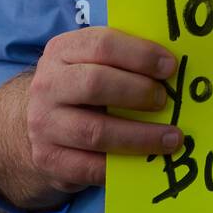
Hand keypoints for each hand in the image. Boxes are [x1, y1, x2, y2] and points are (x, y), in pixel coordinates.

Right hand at [26, 26, 179, 192]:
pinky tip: (144, 162)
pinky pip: (89, 167)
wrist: (39, 123)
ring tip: (171, 138)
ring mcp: (44, 124)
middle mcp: (48, 84)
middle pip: (96, 84)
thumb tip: (173, 66)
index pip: (102, 45)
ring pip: (96, 131)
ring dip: (140, 136)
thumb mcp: (93, 62)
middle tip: (165, 101)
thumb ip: (125, 59)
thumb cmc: (82, 86)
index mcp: (63, 50)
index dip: (140, 55)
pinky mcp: (48, 159)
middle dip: (138, 92)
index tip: (169, 67)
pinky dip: (121, 166)